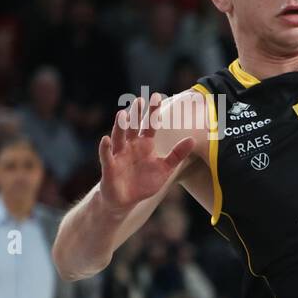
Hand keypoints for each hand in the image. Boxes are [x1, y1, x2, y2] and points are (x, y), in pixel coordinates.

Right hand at [97, 93, 194, 214]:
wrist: (126, 200)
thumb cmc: (144, 182)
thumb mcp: (165, 168)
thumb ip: (177, 154)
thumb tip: (192, 139)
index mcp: (144, 145)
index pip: (150, 125)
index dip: (153, 112)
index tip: (157, 96)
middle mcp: (130, 146)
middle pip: (132, 127)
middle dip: (135, 114)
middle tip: (139, 99)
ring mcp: (118, 155)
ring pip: (118, 137)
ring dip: (120, 126)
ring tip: (122, 114)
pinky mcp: (109, 167)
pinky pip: (107, 156)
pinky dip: (105, 148)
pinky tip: (106, 139)